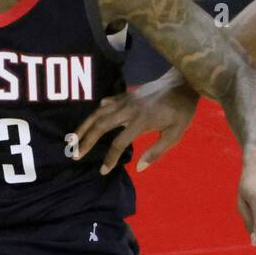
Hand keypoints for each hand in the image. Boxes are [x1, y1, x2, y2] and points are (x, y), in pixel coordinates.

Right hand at [74, 75, 199, 174]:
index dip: (109, 158)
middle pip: (101, 125)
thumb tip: (139, 168)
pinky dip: (96, 112)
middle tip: (76, 155)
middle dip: (87, 141)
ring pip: (99, 113)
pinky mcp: (126, 95)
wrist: (182, 83)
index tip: (103, 171)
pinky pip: (106, 104)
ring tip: (73, 139)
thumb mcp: (175, 134)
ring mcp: (125, 100)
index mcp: (141, 121)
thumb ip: (157, 151)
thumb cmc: (182, 111)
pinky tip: (90, 121)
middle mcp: (129, 109)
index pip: (119, 142)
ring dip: (84, 126)